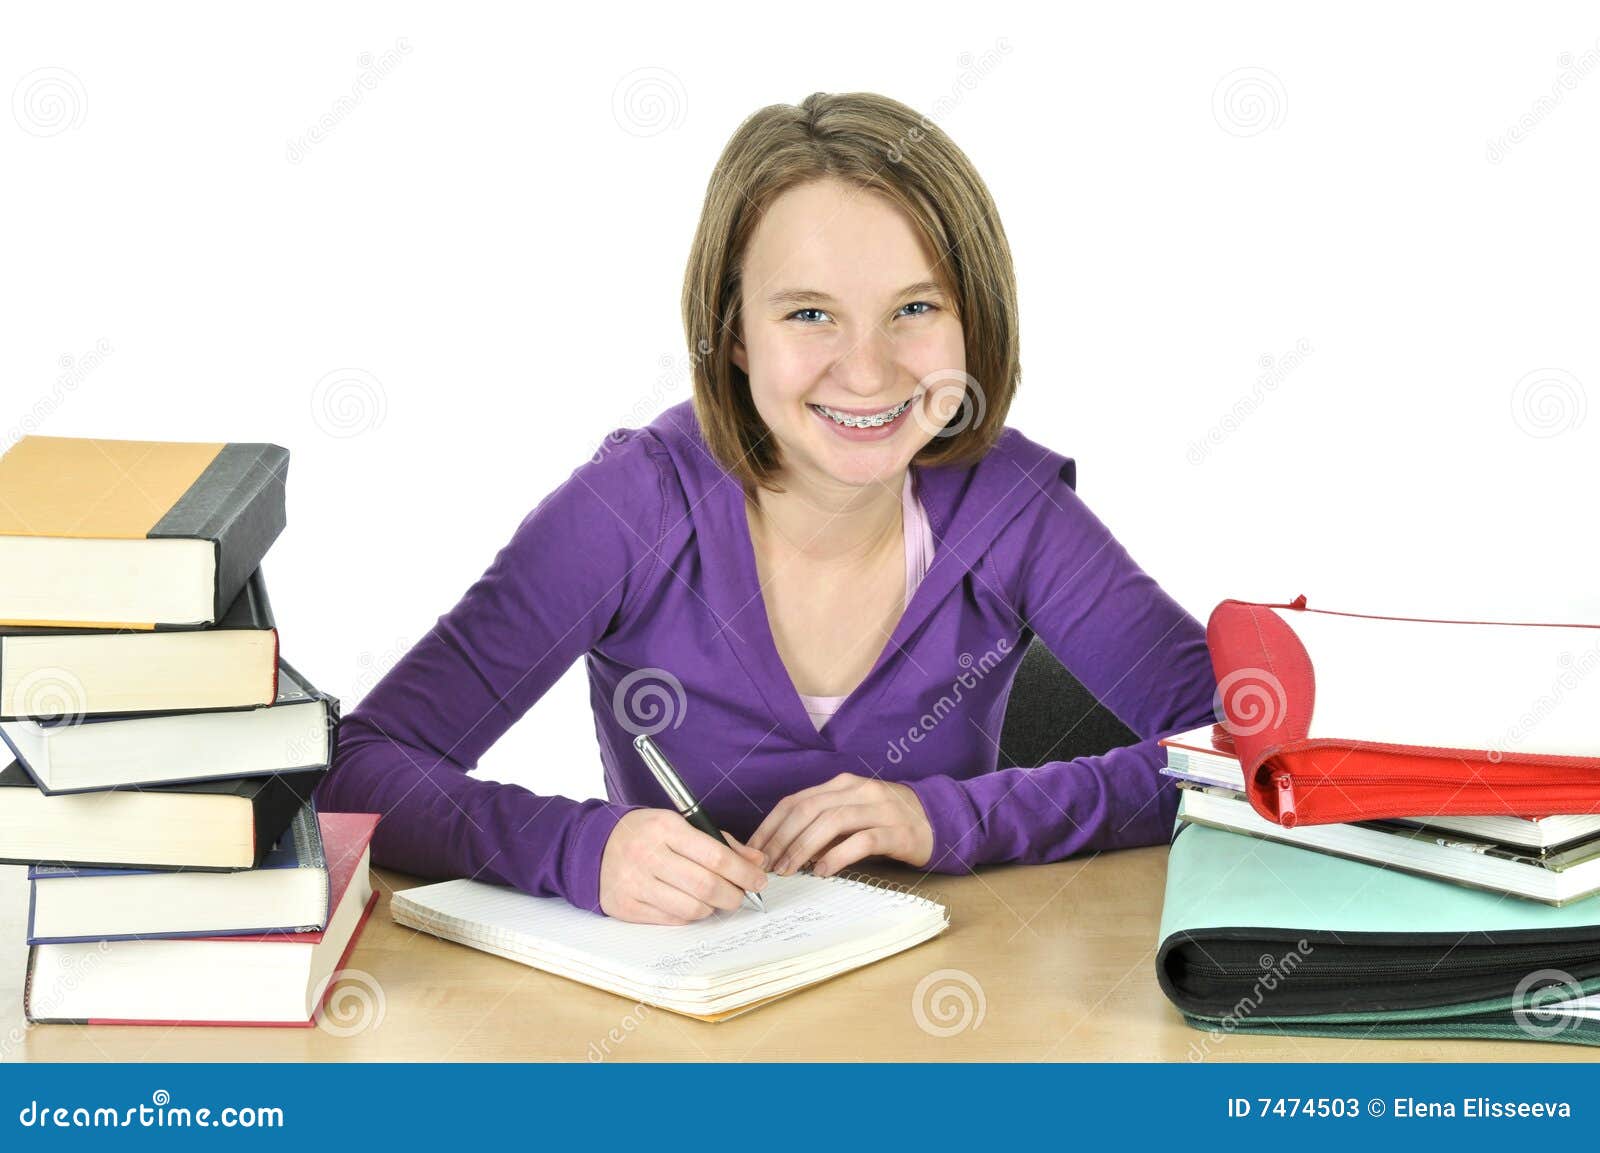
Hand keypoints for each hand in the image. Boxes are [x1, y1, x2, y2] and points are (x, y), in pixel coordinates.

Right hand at [599, 808, 768, 923]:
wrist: (595, 846)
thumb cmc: (647, 834)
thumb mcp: (681, 824)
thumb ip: (721, 843)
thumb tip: (757, 862)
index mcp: (665, 827)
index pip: (716, 856)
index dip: (744, 872)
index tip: (758, 879)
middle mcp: (646, 854)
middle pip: (706, 886)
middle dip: (733, 895)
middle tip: (740, 895)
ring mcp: (633, 883)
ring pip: (691, 909)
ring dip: (712, 908)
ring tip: (714, 899)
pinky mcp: (625, 907)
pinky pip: (671, 920)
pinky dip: (688, 916)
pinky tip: (690, 903)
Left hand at [748, 773, 932, 876]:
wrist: (938, 820)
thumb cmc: (887, 822)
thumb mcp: (852, 818)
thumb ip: (822, 828)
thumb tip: (785, 851)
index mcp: (843, 784)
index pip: (796, 800)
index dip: (771, 824)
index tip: (754, 848)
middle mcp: (858, 790)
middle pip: (809, 809)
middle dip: (782, 838)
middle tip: (767, 864)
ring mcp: (879, 808)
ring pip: (831, 822)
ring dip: (803, 847)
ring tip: (789, 869)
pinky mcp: (897, 831)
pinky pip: (861, 840)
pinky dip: (836, 856)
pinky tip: (822, 872)